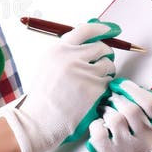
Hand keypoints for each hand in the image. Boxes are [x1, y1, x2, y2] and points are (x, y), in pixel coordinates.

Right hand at [0, 19, 116, 151]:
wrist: (39, 122)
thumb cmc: (44, 96)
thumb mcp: (49, 65)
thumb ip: (68, 50)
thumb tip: (93, 36)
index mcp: (58, 50)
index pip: (86, 30)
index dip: (103, 29)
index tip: (112, 30)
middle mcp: (71, 58)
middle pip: (101, 46)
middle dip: (105, 55)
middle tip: (100, 64)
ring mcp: (84, 73)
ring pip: (108, 64)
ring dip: (105, 72)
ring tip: (90, 83)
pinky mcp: (95, 89)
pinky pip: (109, 81)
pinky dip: (104, 87)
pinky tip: (91, 95)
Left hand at [84, 77, 151, 151]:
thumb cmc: (124, 127)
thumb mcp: (142, 114)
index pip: (151, 102)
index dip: (131, 89)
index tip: (118, 84)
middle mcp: (147, 143)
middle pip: (131, 109)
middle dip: (115, 99)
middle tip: (108, 99)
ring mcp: (129, 151)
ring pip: (115, 118)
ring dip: (105, 111)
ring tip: (104, 112)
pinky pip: (99, 128)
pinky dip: (94, 124)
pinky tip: (98, 127)